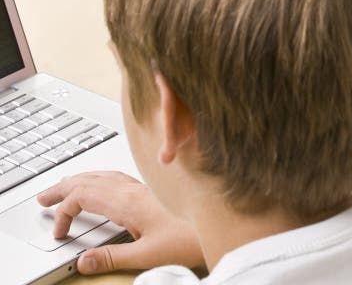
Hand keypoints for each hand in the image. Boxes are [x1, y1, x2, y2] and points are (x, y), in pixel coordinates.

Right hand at [37, 171, 203, 274]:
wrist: (222, 221)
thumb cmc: (190, 237)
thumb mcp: (147, 255)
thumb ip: (113, 257)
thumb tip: (83, 260)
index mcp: (129, 201)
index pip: (84, 195)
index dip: (64, 211)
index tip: (59, 232)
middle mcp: (135, 189)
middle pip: (92, 180)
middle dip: (64, 187)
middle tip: (43, 198)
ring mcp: (144, 187)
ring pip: (105, 175)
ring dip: (81, 180)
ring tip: (64, 187)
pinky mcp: (153, 190)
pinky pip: (118, 177)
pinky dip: (100, 179)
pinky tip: (102, 185)